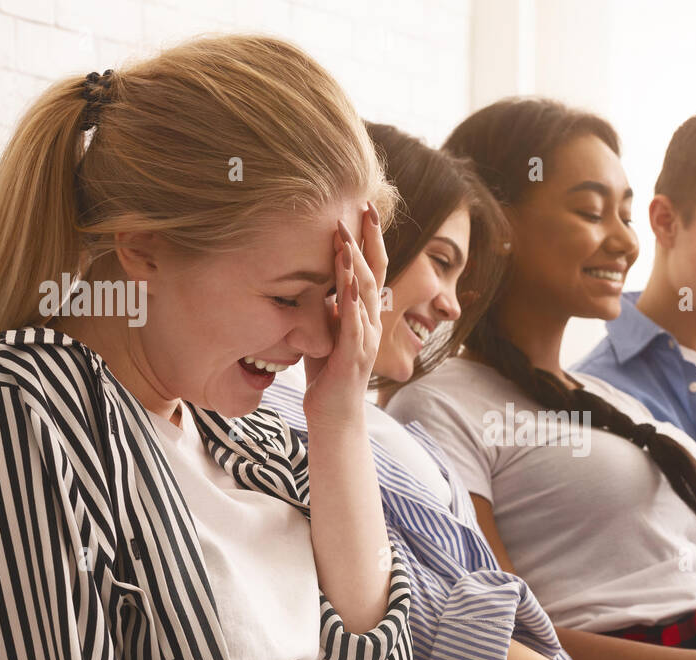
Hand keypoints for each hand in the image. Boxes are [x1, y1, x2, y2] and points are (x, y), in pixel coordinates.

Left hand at [302, 203, 388, 429]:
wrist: (334, 416)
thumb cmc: (329, 374)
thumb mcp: (326, 330)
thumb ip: (328, 306)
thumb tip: (318, 280)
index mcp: (366, 314)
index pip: (372, 268)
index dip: (369, 239)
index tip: (362, 209)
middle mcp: (373, 322)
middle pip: (377, 272)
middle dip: (370, 239)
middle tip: (364, 206)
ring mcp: (366, 339)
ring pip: (366, 293)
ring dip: (355, 263)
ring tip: (346, 236)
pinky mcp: (354, 356)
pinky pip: (354, 323)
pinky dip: (350, 301)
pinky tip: (345, 282)